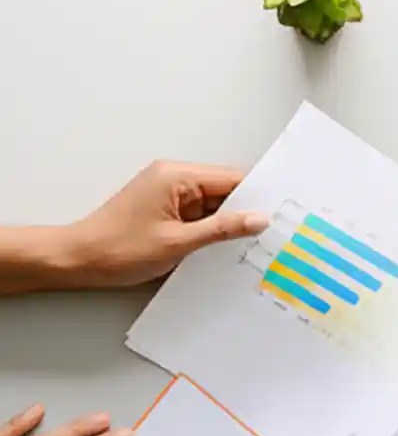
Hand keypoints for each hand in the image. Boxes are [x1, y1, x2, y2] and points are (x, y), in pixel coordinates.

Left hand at [61, 160, 268, 287]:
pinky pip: (199, 214)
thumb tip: (259, 219)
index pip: (232, 178)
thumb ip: (223, 229)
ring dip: (229, 223)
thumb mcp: (179, 242)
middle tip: (273, 233)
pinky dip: (212, 229)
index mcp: (176, 176)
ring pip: (214, 204)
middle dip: (246, 211)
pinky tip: (224, 247)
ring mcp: (168, 193)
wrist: (77, 260)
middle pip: (225, 189)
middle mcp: (173, 177)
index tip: (283, 212)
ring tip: (251, 244)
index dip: (259, 195)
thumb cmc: (119, 249)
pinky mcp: (165, 208)